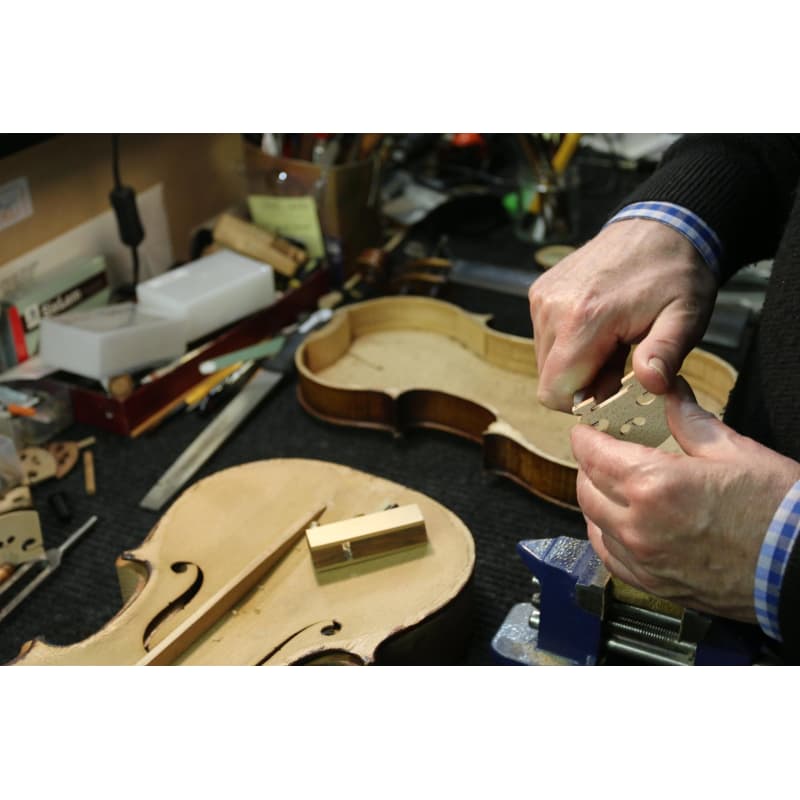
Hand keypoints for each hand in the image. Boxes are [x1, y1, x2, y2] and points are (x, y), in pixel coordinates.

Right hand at [529, 218, 716, 410]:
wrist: (662, 225)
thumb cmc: (675, 273)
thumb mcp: (685, 317)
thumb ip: (665, 354)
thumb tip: (651, 384)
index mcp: (584, 319)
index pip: (553, 392)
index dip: (582, 404)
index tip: (611, 393)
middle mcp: (553, 308)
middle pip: (549, 379)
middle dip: (583, 383)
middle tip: (620, 365)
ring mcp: (542, 298)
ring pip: (546, 360)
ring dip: (577, 363)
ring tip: (613, 343)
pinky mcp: (540, 292)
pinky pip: (545, 337)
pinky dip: (570, 343)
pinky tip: (600, 328)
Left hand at [571, 378, 799, 622]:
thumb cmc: (780, 512)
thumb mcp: (734, 451)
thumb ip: (689, 421)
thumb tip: (670, 393)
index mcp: (653, 485)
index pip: (592, 454)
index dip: (586, 436)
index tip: (588, 430)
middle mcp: (638, 525)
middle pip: (585, 487)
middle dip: (589, 465)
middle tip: (604, 453)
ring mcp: (643, 559)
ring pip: (593, 523)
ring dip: (596, 500)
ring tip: (614, 485)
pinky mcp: (654, 583)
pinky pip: (609, 557)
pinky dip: (606, 535)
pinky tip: (618, 524)